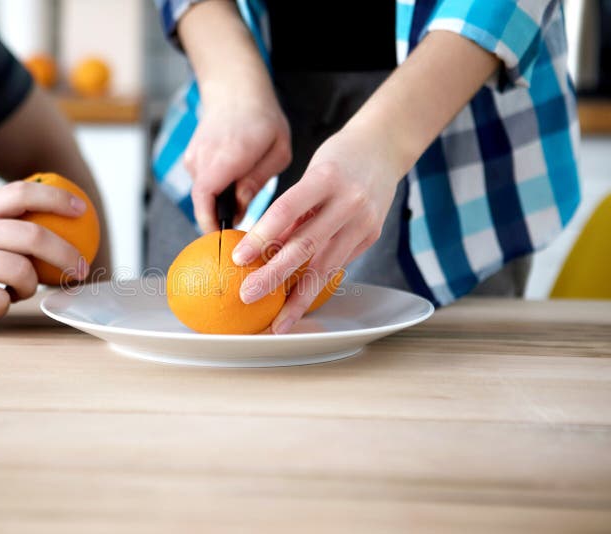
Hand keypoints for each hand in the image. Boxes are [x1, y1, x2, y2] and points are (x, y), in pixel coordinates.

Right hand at [0, 181, 88, 326]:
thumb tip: (39, 230)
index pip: (23, 192)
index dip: (57, 199)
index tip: (82, 209)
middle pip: (36, 237)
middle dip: (68, 255)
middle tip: (80, 271)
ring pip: (22, 272)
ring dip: (30, 288)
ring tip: (18, 292)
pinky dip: (4, 307)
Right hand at [176, 0, 290, 232]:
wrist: (235, 90)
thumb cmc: (264, 120)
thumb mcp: (277, 151)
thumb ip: (257, 181)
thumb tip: (240, 209)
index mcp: (229, 154)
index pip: (206, 197)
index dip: (210, 223)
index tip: (222, 241)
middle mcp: (204, 156)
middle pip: (204, 201)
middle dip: (221, 217)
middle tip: (243, 227)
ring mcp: (193, 157)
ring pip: (204, 193)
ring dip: (221, 200)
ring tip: (244, 192)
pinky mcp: (190, 159)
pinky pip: (203, 183)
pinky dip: (216, 189)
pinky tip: (234, 178)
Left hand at [231, 126, 405, 333]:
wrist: (383, 147)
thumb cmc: (337, 159)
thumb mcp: (310, 174)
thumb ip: (292, 211)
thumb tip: (262, 249)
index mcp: (325, 178)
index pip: (285, 210)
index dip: (260, 236)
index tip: (238, 258)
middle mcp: (348, 201)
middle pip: (305, 245)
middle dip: (273, 276)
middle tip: (247, 296)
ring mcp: (363, 221)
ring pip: (326, 266)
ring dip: (298, 297)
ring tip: (278, 321)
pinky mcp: (371, 235)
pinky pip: (338, 264)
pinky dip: (317, 283)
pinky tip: (300, 301)